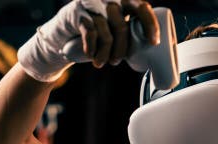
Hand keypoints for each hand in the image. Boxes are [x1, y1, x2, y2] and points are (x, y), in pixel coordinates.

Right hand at [17, 0, 159, 80]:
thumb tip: (151, 50)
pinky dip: (92, 49)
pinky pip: (90, 34)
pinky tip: (91, 55)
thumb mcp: (114, 28)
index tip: (154, 42)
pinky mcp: (77, 13)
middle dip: (121, 49)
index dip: (150, 24)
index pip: (141, 7)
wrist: (64, 33)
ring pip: (106, 33)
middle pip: (122, 25)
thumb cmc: (95, 33)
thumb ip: (129, 31)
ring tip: (102, 63)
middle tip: (116, 61)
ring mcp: (92, 4)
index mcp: (122, 0)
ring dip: (105, 53)